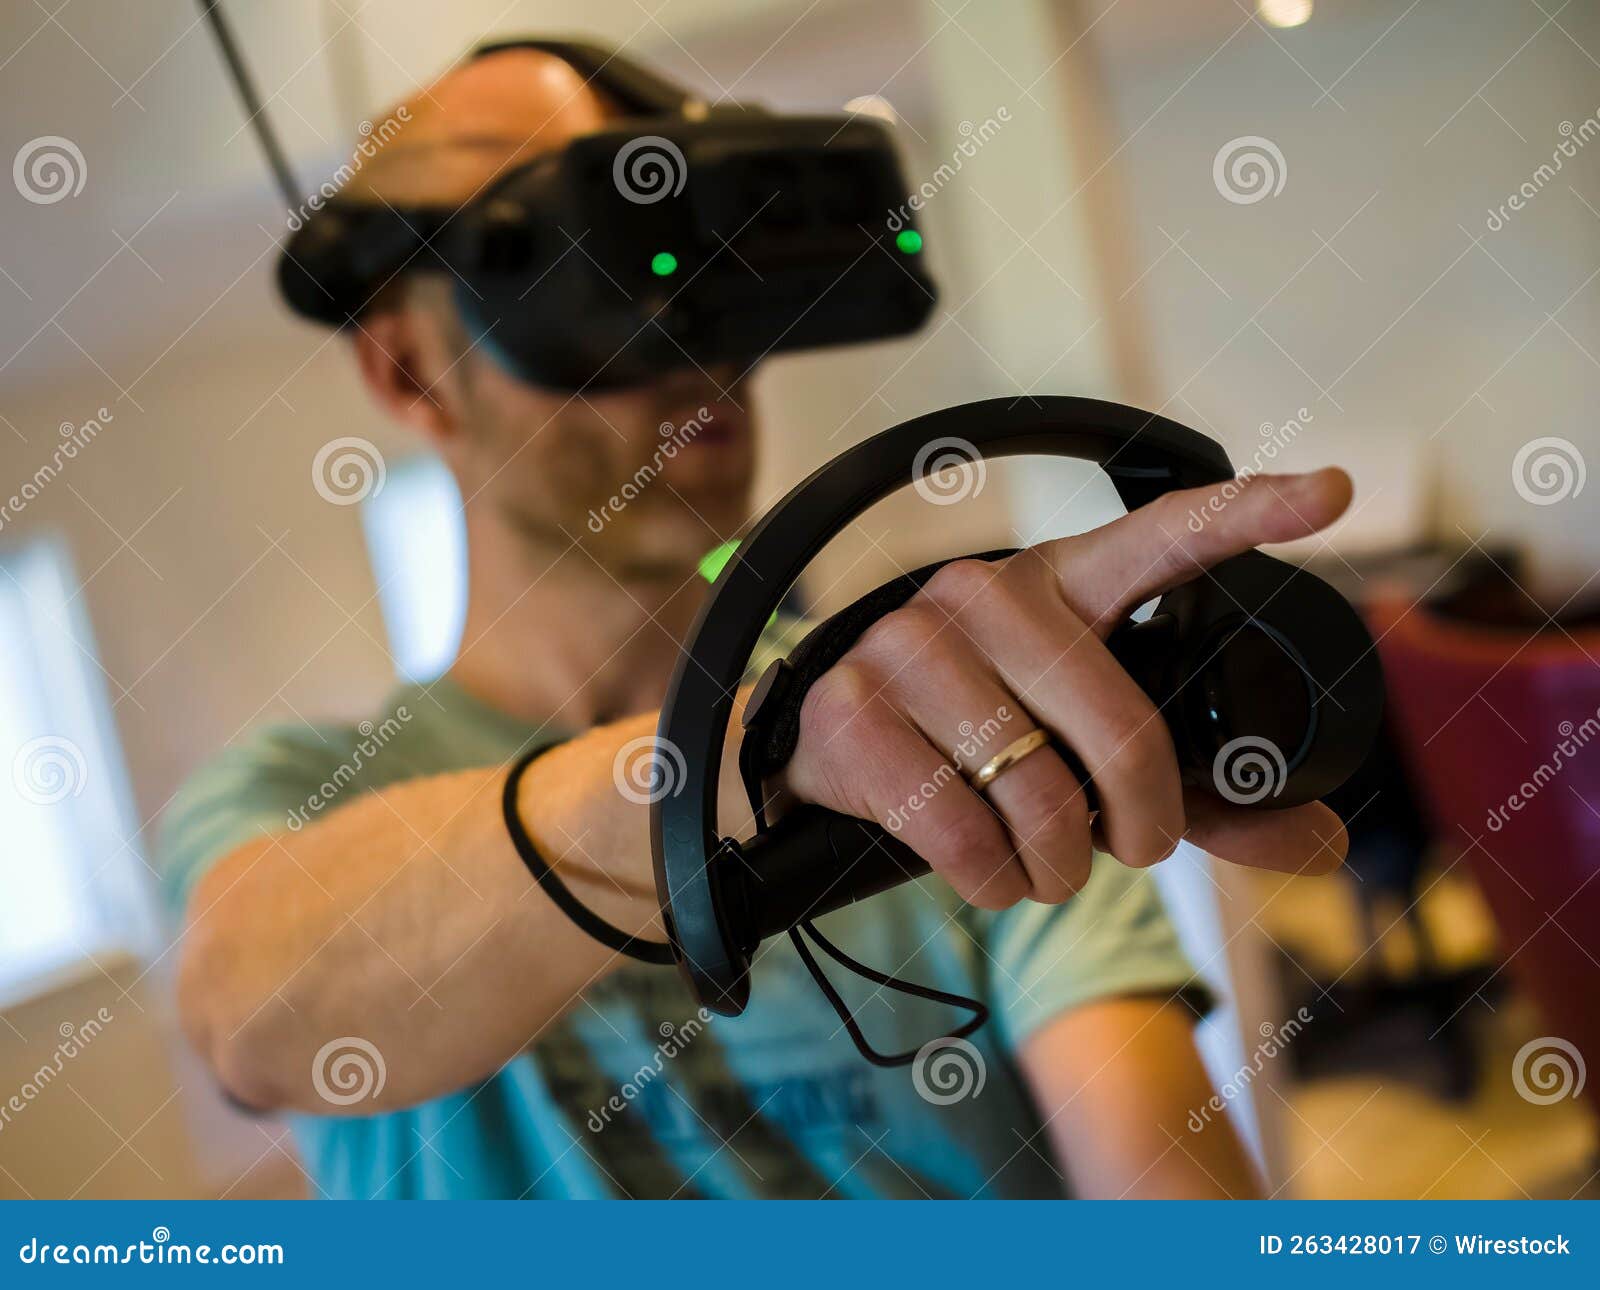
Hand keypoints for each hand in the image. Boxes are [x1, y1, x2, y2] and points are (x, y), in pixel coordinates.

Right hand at [775, 468, 1353, 908]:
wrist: (843, 756)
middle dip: (1141, 827)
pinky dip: (993, 881)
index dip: (1249, 512)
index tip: (1333, 490)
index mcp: (1066, 580)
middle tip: (1127, 849)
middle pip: (1122, 733)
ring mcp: (911, 643)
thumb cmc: (994, 745)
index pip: (1164, 535)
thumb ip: (1203, 793)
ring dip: (1057, 867)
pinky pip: (962, 831)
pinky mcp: (854, 709)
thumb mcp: (1098, 758)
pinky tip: (986, 868)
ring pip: (1039, 797)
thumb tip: (1328, 846)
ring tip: (1041, 865)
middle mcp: (986, 592)